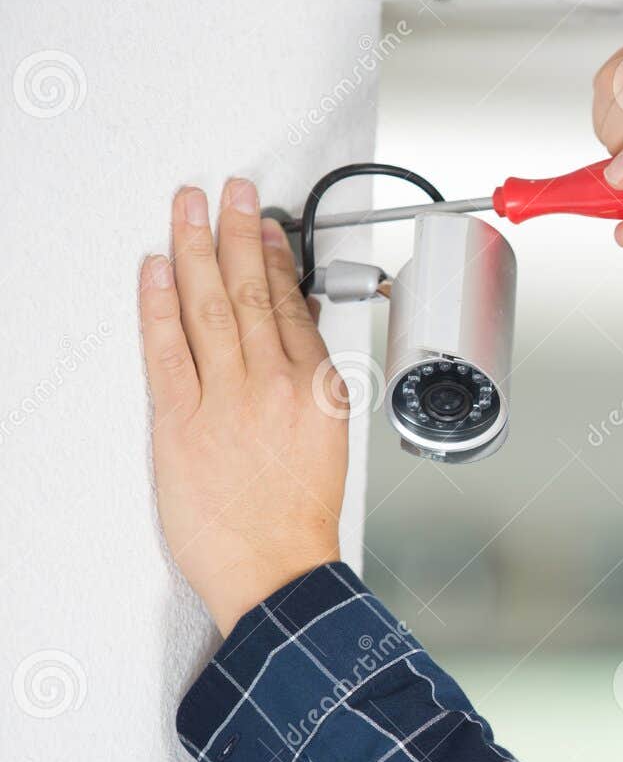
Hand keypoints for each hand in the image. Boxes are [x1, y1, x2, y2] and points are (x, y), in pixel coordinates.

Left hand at [139, 179, 347, 638]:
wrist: (278, 571)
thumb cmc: (300, 519)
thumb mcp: (327, 442)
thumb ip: (312, 384)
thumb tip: (298, 335)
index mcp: (317, 390)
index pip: (294, 305)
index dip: (277, 258)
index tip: (267, 226)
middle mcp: (275, 386)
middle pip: (253, 291)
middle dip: (238, 231)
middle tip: (230, 190)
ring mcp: (227, 401)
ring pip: (212, 307)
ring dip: (198, 249)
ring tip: (190, 207)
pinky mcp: (182, 422)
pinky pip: (168, 348)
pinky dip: (161, 304)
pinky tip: (157, 269)